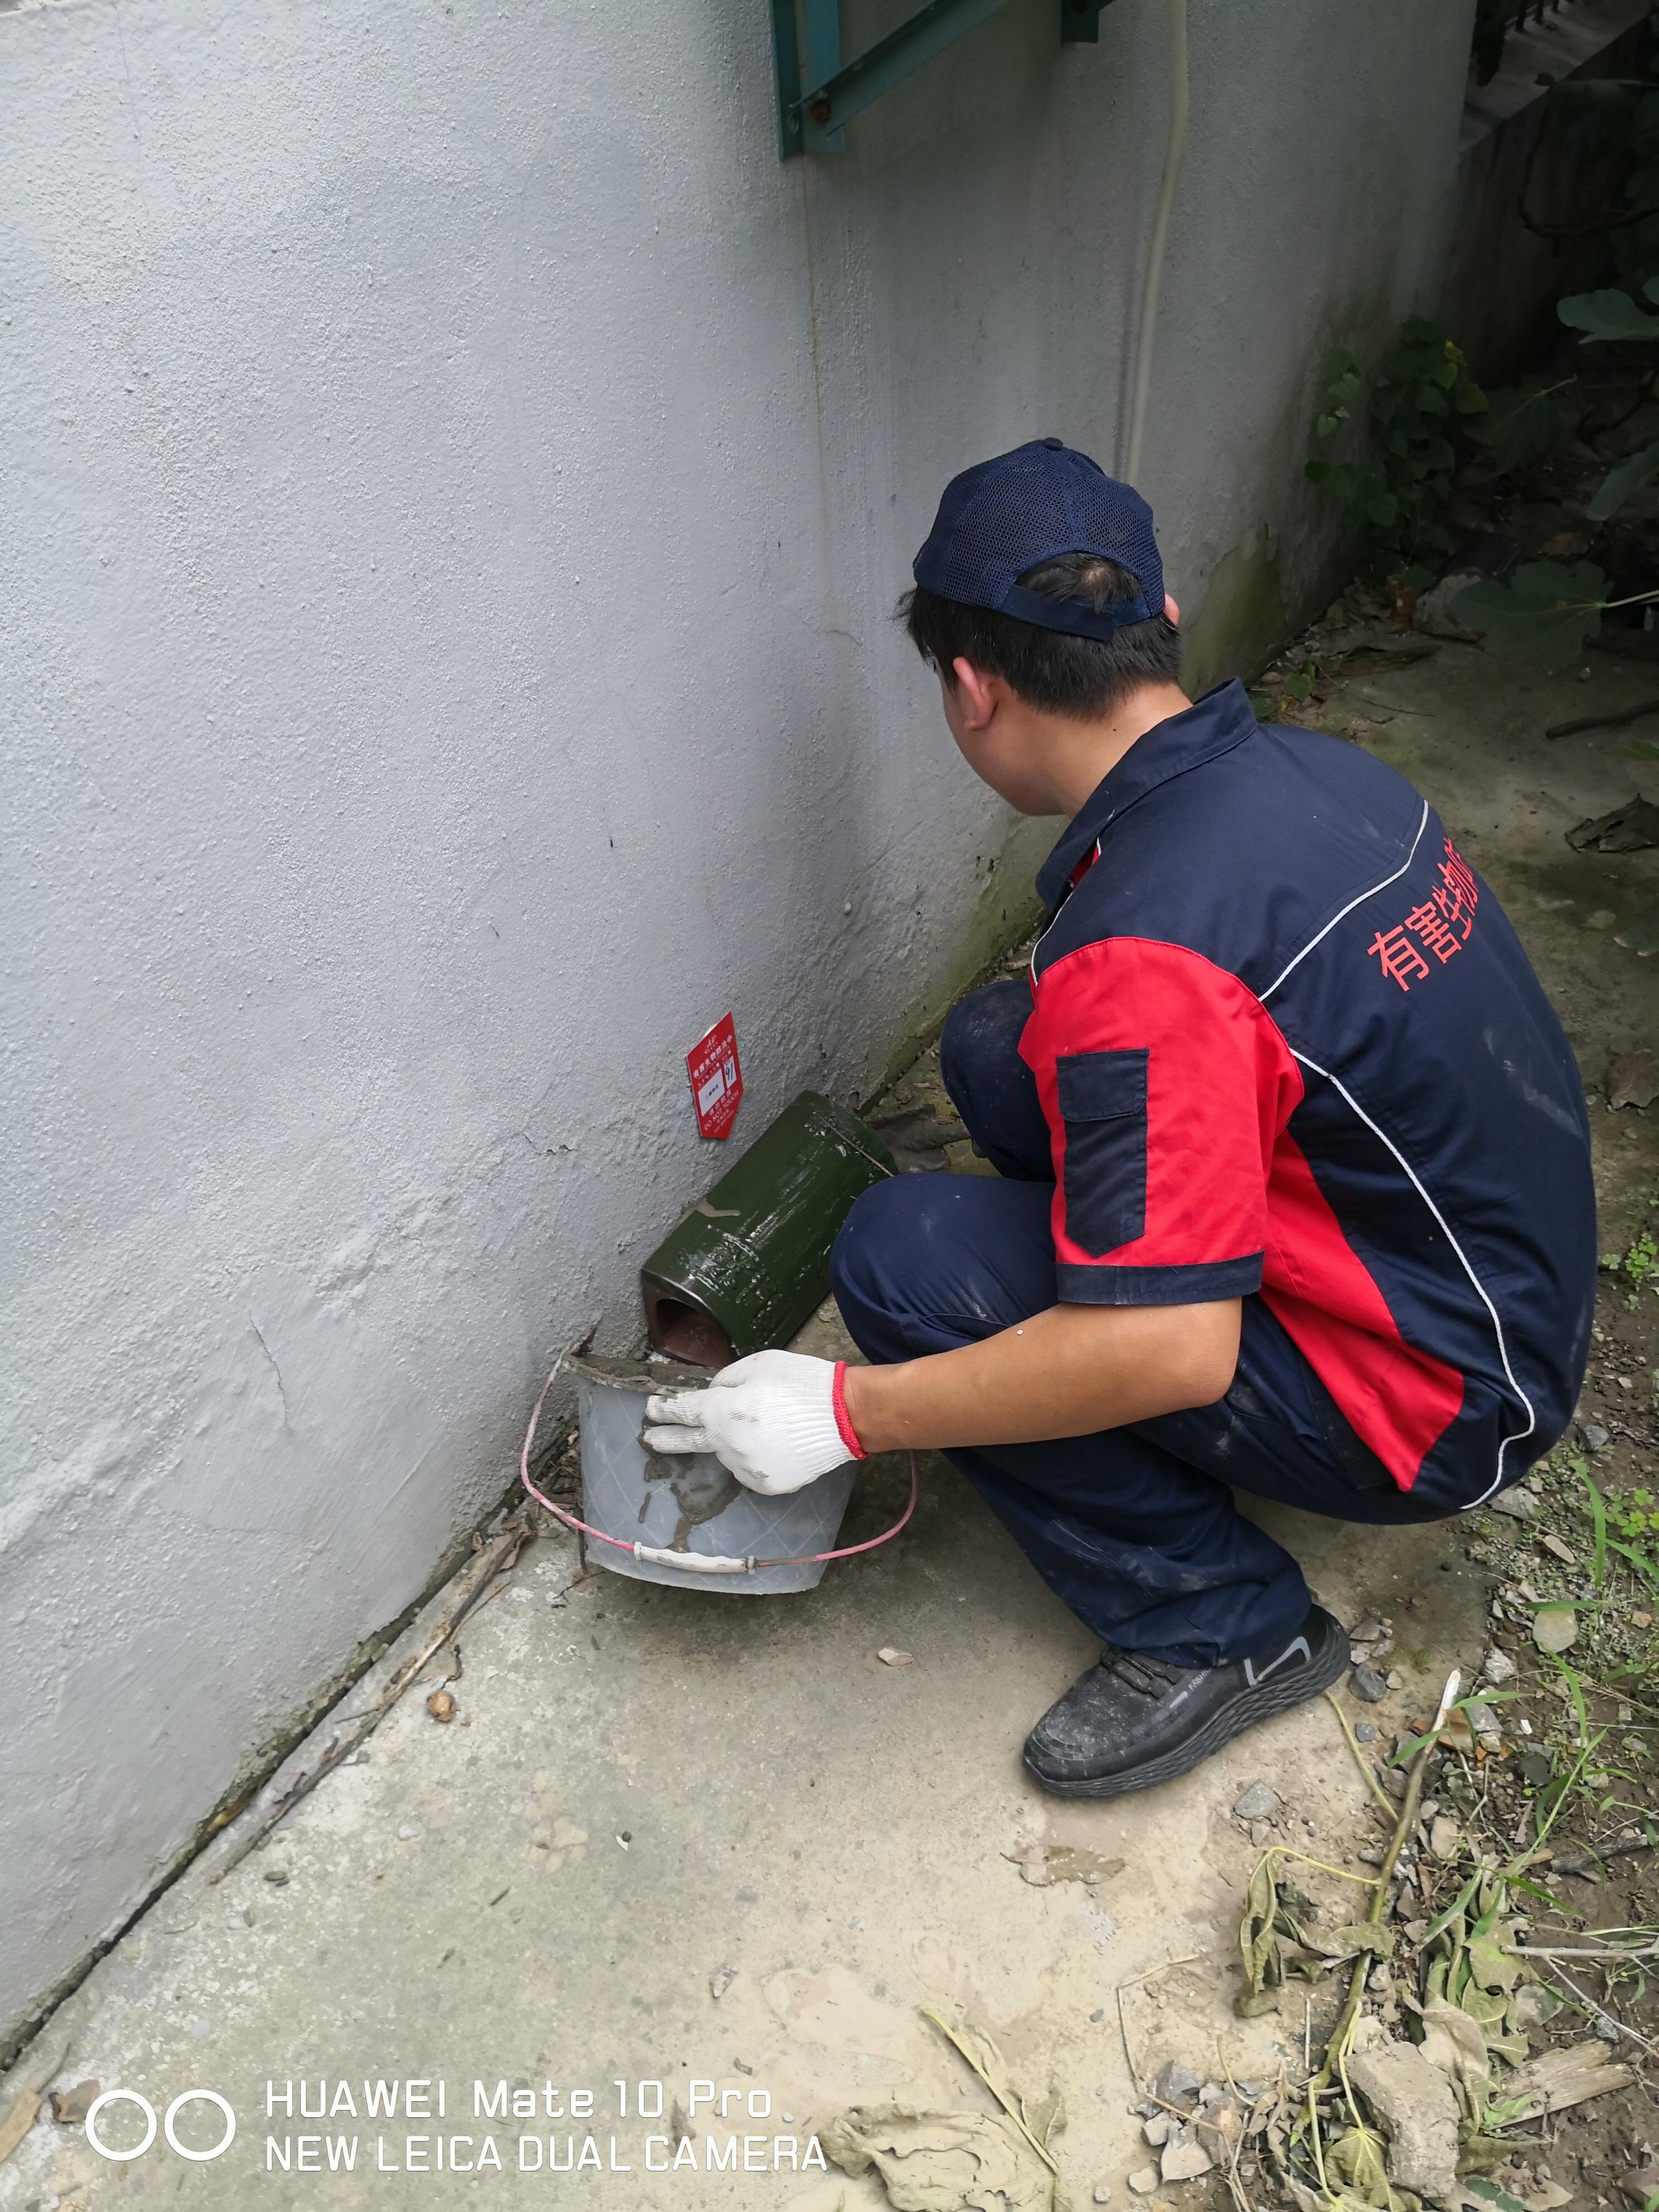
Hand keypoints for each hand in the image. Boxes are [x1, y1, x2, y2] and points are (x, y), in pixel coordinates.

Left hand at [643, 1350, 860, 1494]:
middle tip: (650, 1438)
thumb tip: (713, 1394)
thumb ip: (726, 1380)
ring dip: (731, 1440)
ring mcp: (746, 1469)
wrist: (844, 1416)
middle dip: (666, 1438)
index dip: (663, 1409)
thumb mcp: (759, 1364)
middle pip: (689, 1442)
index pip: (682, 1411)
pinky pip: (749, 1467)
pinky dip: (753, 1455)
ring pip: (727, 1452)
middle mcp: (727, 1445)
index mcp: (722, 1411)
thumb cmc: (801, 1383)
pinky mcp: (766, 1484)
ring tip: (763, 1423)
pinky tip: (774, 1441)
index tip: (651, 1409)